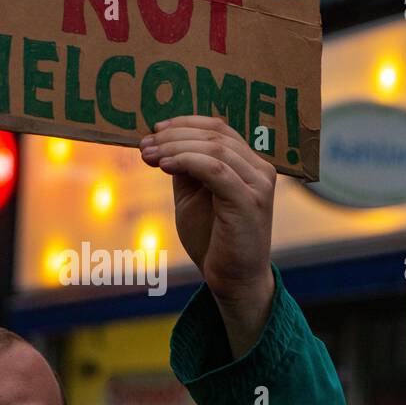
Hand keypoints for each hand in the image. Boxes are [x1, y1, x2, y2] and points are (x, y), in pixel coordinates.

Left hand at [139, 116, 276, 356]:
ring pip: (214, 149)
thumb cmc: (214, 240)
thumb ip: (187, 169)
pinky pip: (216, 170)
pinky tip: (164, 166)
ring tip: (149, 155)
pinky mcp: (249, 201)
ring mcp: (259, 184)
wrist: (233, 280)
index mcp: (250, 164)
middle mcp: (260, 169)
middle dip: (174, 135)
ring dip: (175, 147)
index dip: (185, 124)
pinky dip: (187, 162)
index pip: (220, 128)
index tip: (154, 130)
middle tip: (144, 144)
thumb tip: (164, 142)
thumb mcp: (194, 197)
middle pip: (216, 134)